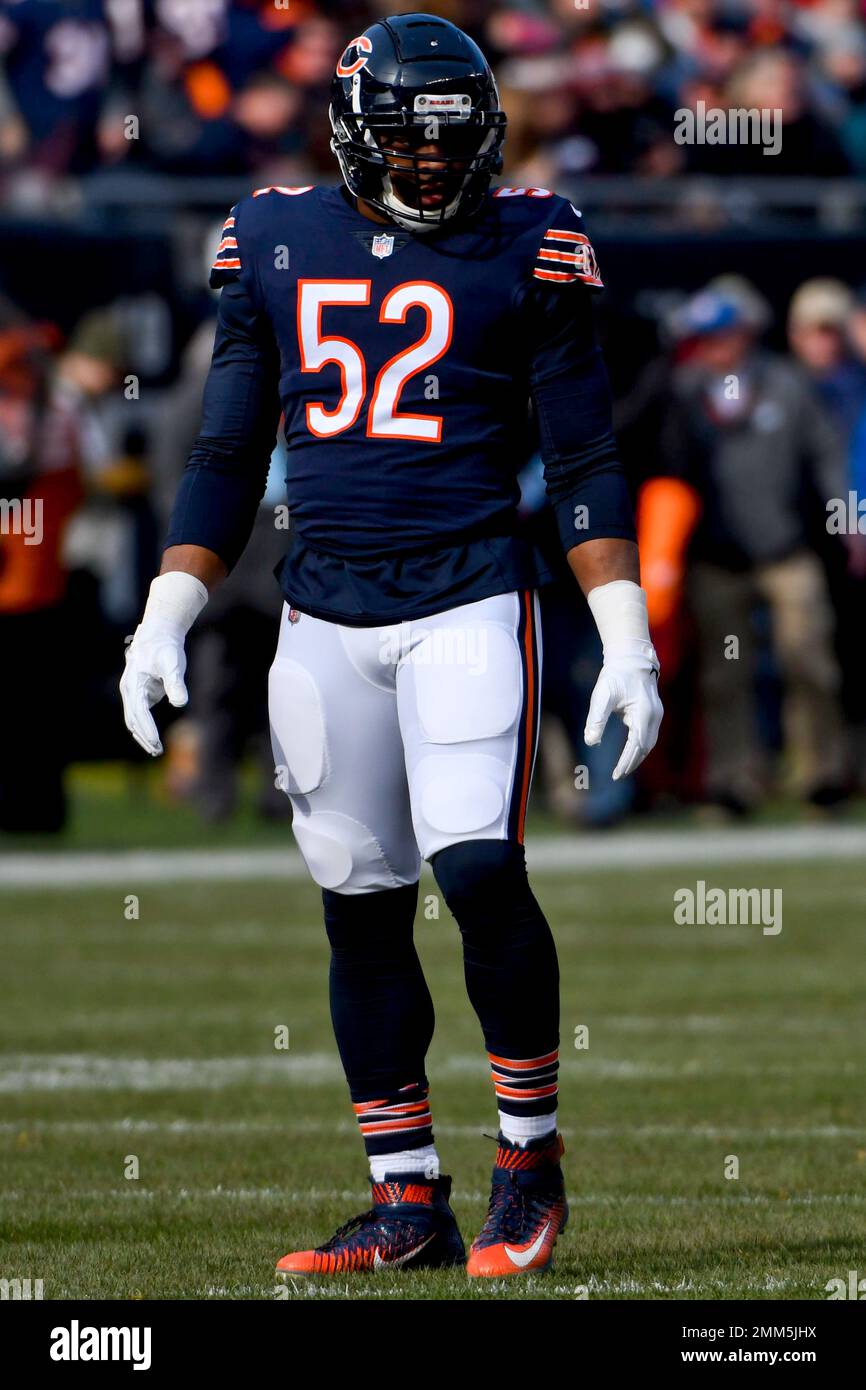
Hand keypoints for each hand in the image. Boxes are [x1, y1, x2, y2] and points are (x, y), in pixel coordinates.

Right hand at [120, 619, 189, 756]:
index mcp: (133, 683)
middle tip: (157, 752)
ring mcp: (134, 694)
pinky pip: (141, 716)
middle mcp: (129, 690)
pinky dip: (146, 729)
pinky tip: (154, 741)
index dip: (147, 728)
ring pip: (134, 720)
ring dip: (144, 736)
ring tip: (156, 751)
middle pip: (133, 720)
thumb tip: (180, 703)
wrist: (159, 635)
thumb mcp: (172, 663)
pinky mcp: (141, 695)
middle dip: (145, 737)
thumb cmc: (165, 648)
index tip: (156, 742)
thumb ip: (175, 683)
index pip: (139, 711)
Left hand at [584, 644, 662, 781]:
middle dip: (632, 763)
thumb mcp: (602, 696)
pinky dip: (640, 747)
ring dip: (637, 757)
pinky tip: (630, 753)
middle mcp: (654, 716)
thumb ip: (596, 719)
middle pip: (645, 747)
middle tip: (617, 775)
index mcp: (643, 713)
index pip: (636, 745)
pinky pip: (648, 736)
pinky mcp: (653, 713)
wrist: (630, 658)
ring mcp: (657, 715)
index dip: (626, 761)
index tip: (616, 774)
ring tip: (623, 769)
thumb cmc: (615, 676)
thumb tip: (591, 742)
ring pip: (649, 743)